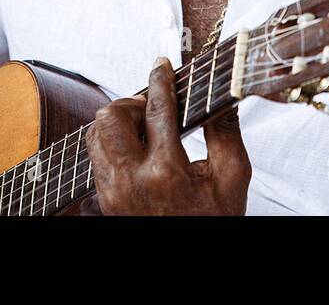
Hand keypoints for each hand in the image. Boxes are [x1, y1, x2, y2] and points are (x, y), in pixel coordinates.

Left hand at [85, 56, 250, 214]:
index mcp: (166, 172)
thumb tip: (223, 95)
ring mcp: (113, 193)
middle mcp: (131, 181)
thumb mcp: (232, 177)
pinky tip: (136, 149)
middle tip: (152, 109)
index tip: (162, 65)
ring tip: (144, 129)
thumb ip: (226, 131)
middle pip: (109, 117)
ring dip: (117, 123)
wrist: (192, 263)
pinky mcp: (105, 201)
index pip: (156, 110)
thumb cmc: (214, 223)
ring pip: (95, 135)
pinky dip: (111, 144)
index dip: (160, 80)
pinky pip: (96, 158)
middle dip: (131, 103)